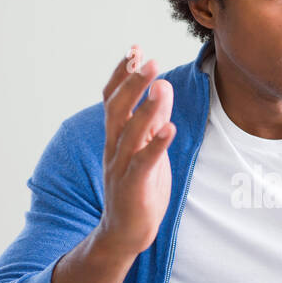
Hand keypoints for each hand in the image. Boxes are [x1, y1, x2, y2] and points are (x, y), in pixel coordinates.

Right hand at [97, 45, 174, 257]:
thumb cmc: (138, 189)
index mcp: (115, 137)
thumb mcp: (147, 150)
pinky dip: (156, 144)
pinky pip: (143, 162)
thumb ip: (154, 121)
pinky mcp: (133, 186)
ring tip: (161, 85)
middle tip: (148, 60)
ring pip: (130, 133)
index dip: (122, 74)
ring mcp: (120, 166)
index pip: (112, 99)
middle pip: (117, 109)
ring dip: (146, 108)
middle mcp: (113, 148)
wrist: (124, 233)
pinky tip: (169, 128)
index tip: (135, 49)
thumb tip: (163, 88)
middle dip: (131, 83)